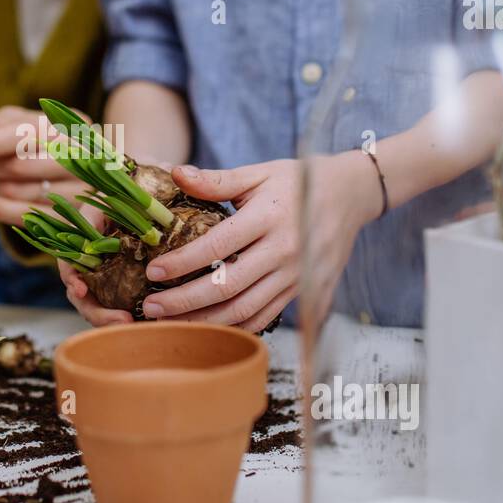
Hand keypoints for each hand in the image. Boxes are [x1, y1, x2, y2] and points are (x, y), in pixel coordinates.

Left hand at [0, 105, 86, 224]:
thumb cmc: (49, 139)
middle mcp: (84, 160)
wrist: (83, 170)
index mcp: (75, 127)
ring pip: (20, 191)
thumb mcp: (30, 122)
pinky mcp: (70, 219)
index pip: (27, 134)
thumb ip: (6, 123)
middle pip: (21, 166)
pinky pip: (26, 216)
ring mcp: (79, 192)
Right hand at [57, 202, 134, 326]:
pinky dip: (127, 320)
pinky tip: (143, 323)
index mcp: (78, 251)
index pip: (68, 270)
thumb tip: (88, 245)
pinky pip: (119, 310)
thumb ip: (93, 219)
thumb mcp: (103, 203)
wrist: (137, 201)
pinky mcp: (122, 291)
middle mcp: (87, 271)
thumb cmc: (116, 200)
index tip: (81, 290)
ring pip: (100, 310)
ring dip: (112, 322)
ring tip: (133, 325)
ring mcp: (103, 284)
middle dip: (98, 315)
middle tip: (122, 321)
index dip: (72, 281)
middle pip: (83, 300)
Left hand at [138, 153, 382, 330]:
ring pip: (245, 311)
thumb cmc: (297, 181)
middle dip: (184, 302)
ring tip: (170, 324)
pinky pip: (265, 318)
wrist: (351, 195)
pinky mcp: (305, 292)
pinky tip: (207, 329)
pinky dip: (234, 329)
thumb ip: (216, 180)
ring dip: (203, 322)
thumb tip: (175, 173)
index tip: (152, 273)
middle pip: (228, 287)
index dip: (182, 262)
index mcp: (269, 217)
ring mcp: (297, 276)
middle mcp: (284, 251)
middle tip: (150, 308)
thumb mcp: (258, 173)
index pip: (217, 246)